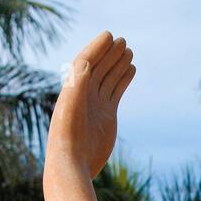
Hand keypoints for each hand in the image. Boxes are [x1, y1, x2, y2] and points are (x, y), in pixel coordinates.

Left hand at [47, 32, 135, 178]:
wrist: (73, 164)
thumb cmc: (68, 138)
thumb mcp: (70, 108)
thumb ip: (76, 84)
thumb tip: (85, 63)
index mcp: (73, 90)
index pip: (85, 62)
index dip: (96, 48)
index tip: (108, 35)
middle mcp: (84, 95)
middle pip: (98, 67)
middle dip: (109, 53)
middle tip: (122, 41)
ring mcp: (96, 105)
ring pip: (108, 78)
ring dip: (117, 64)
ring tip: (128, 51)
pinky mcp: (106, 116)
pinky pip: (115, 92)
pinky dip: (123, 80)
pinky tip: (131, 69)